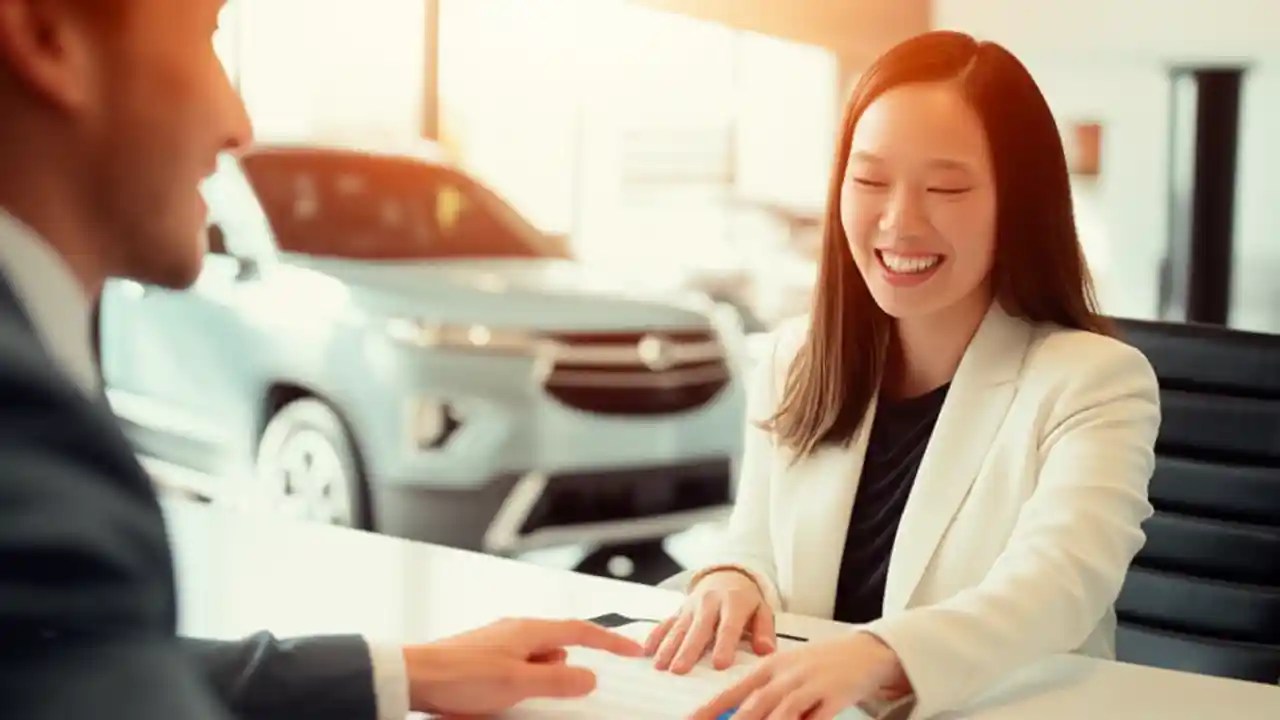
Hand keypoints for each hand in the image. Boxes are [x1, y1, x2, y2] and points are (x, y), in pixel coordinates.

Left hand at [403, 617, 643, 715]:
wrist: (412, 676)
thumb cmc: (460, 676)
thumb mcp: (518, 683)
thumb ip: (557, 680)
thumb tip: (589, 677)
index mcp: (529, 630)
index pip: (581, 630)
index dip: (610, 641)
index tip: (632, 651)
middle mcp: (515, 630)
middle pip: (558, 645)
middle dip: (567, 669)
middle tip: (570, 692)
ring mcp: (498, 643)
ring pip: (536, 659)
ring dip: (541, 679)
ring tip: (524, 700)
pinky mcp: (483, 658)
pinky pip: (516, 668)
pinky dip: (523, 682)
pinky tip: (508, 700)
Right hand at [645, 569, 774, 674]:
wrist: (725, 576)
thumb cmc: (745, 601)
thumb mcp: (762, 610)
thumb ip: (764, 630)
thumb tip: (765, 650)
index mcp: (733, 603)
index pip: (728, 626)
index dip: (724, 645)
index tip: (719, 664)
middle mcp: (709, 603)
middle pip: (698, 629)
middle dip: (688, 650)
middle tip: (680, 670)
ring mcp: (691, 606)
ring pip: (678, 628)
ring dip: (668, 647)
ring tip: (661, 667)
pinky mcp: (678, 610)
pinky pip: (665, 623)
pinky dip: (655, 636)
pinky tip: (647, 651)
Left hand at [688, 632, 909, 719]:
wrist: (865, 651)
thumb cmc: (821, 663)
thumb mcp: (788, 671)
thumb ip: (764, 692)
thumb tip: (741, 712)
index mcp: (770, 667)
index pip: (734, 691)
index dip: (711, 709)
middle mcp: (787, 676)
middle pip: (755, 707)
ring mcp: (810, 686)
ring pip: (781, 714)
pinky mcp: (834, 698)